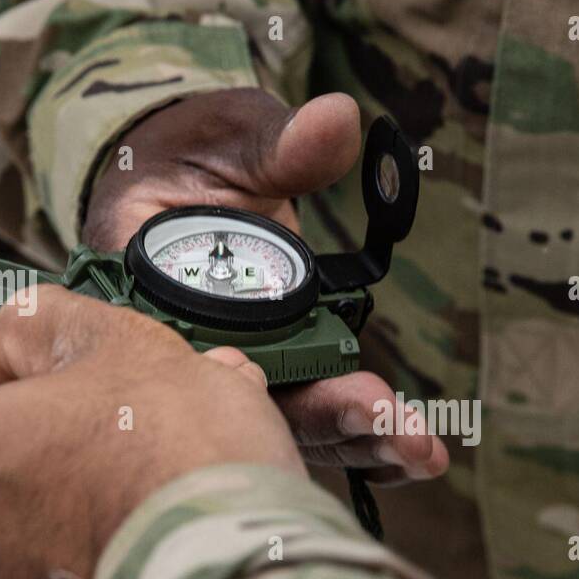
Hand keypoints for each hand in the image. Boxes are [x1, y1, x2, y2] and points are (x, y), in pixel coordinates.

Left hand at [0, 286, 302, 578]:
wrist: (235, 575)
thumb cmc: (168, 461)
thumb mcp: (114, 343)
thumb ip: (35, 327)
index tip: (47, 389)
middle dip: (50, 453)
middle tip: (124, 425)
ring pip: (41, 532)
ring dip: (93, 498)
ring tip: (175, 466)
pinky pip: (85, 577)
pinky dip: (121, 546)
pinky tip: (183, 514)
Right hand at [82, 87, 447, 484]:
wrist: (188, 176)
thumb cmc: (190, 155)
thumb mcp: (224, 137)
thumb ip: (274, 142)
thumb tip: (334, 122)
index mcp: (152, 304)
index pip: (202, 361)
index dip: (267, 383)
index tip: (334, 393)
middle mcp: (192, 355)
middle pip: (255, 414)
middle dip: (335, 427)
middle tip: (407, 443)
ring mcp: (240, 373)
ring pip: (294, 424)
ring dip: (362, 443)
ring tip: (425, 456)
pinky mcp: (282, 374)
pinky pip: (319, 413)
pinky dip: (367, 434)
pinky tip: (419, 456)